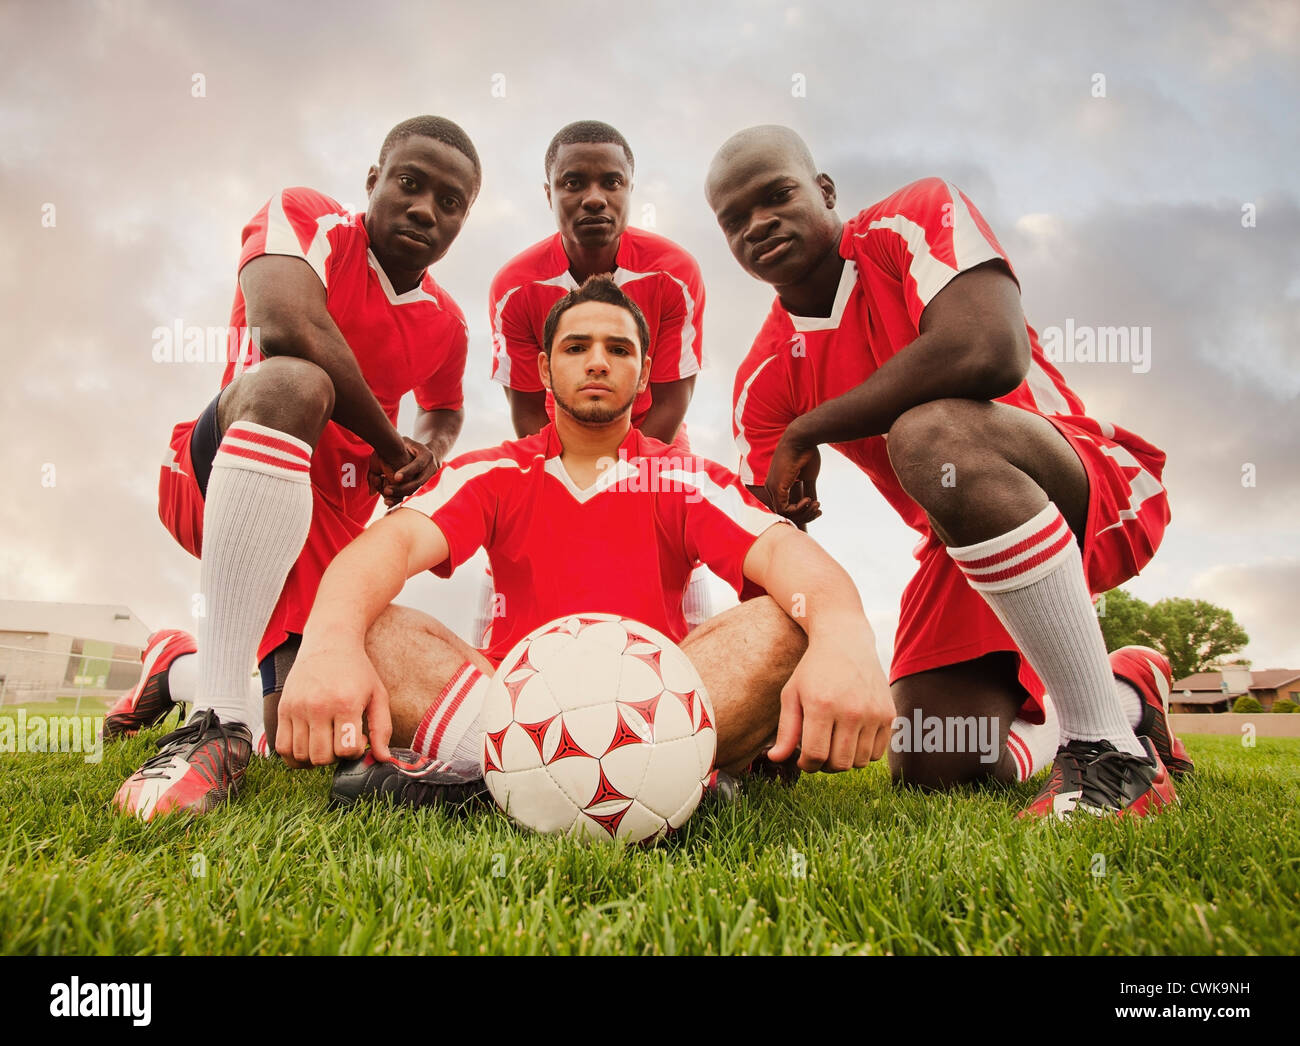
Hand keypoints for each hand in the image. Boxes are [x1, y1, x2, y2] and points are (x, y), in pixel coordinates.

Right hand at [275, 645, 393, 767]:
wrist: (329, 643)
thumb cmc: (357, 671)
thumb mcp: (378, 695)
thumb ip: (382, 728)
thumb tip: (383, 759)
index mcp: (345, 704)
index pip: (346, 750)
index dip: (355, 752)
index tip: (358, 736)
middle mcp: (318, 707)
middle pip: (322, 758)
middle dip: (335, 757)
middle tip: (341, 739)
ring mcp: (297, 708)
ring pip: (300, 756)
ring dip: (315, 758)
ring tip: (325, 741)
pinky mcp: (283, 709)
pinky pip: (281, 747)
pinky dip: (293, 756)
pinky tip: (308, 746)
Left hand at [368, 437, 438, 506]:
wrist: (428, 455)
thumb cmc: (411, 446)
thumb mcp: (406, 442)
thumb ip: (397, 446)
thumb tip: (385, 449)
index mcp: (427, 456)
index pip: (418, 464)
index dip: (408, 471)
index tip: (395, 477)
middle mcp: (431, 468)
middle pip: (418, 482)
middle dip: (402, 488)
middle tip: (386, 490)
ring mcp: (428, 479)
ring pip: (415, 490)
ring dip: (400, 495)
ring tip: (386, 499)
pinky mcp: (423, 486)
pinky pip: (412, 494)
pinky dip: (401, 499)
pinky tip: (389, 503)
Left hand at [765, 431, 821, 527]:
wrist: (802, 438)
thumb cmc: (806, 453)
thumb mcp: (809, 476)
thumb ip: (808, 489)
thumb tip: (814, 502)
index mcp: (777, 484)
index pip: (787, 507)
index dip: (804, 511)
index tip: (819, 506)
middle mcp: (771, 487)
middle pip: (786, 513)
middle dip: (805, 515)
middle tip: (819, 509)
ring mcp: (772, 488)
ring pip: (785, 514)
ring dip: (804, 513)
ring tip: (816, 505)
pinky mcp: (776, 488)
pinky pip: (784, 510)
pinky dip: (798, 509)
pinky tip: (808, 500)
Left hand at [766, 634, 892, 772]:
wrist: (846, 641)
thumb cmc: (813, 670)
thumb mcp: (791, 694)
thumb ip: (786, 730)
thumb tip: (775, 759)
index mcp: (822, 706)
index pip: (815, 755)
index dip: (807, 765)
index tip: (803, 760)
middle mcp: (851, 711)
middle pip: (839, 764)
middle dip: (825, 765)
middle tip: (818, 751)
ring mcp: (874, 713)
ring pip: (859, 762)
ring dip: (845, 760)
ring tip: (834, 743)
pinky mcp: (889, 714)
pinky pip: (877, 753)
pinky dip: (863, 753)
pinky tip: (852, 737)